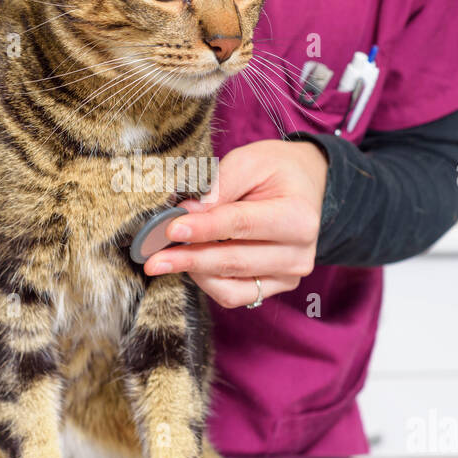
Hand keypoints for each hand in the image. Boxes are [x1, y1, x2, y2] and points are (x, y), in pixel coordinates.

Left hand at [143, 140, 327, 307]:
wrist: (304, 185)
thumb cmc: (275, 170)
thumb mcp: (249, 161)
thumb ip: (220, 186)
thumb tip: (187, 213)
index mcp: (298, 217)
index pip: (242, 225)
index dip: (204, 228)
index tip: (171, 227)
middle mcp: (298, 254)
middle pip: (234, 261)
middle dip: (188, 258)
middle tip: (153, 256)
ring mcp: (288, 276)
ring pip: (231, 287)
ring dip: (194, 272)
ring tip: (166, 256)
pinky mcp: (275, 287)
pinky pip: (234, 296)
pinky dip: (207, 283)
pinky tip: (190, 265)